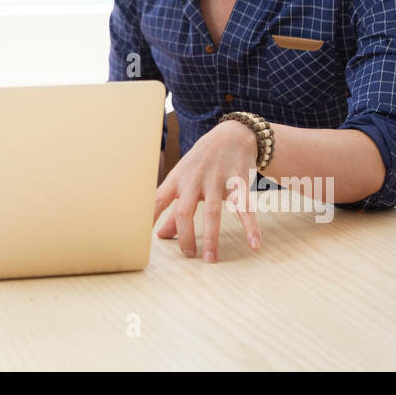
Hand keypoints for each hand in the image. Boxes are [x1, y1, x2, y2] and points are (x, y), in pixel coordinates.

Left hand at [153, 120, 261, 260]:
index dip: (149, 217)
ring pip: (212, 212)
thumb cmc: (201, 163)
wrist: (231, 135)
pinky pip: (245, 207)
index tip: (140, 237)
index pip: (158, 199)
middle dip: (185, 235)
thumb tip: (160, 235)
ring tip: (210, 259)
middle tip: (188, 255)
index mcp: (177, 179)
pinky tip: (254, 244)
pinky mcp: (238, 182)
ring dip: (211, 237)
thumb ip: (172, 208)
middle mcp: (194, 180)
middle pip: (185, 210)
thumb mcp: (183, 179)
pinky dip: (251, 227)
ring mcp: (217, 180)